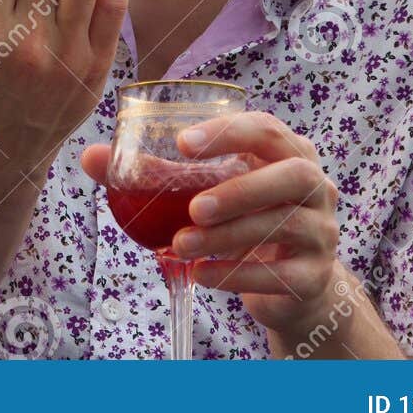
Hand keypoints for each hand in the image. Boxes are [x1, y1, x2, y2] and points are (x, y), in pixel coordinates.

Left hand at [81, 111, 341, 336]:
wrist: (289, 283)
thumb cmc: (242, 219)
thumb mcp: (207, 191)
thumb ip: (155, 173)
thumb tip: (90, 157)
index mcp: (288, 152)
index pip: (267, 129)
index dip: (228, 133)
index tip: (183, 144)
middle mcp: (315, 186)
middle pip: (292, 177)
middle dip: (239, 190)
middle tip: (192, 208)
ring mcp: (322, 232)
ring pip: (282, 227)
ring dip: (227, 237)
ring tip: (181, 245)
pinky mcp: (314, 276)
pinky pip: (279, 275)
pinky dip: (236, 275)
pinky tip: (201, 275)